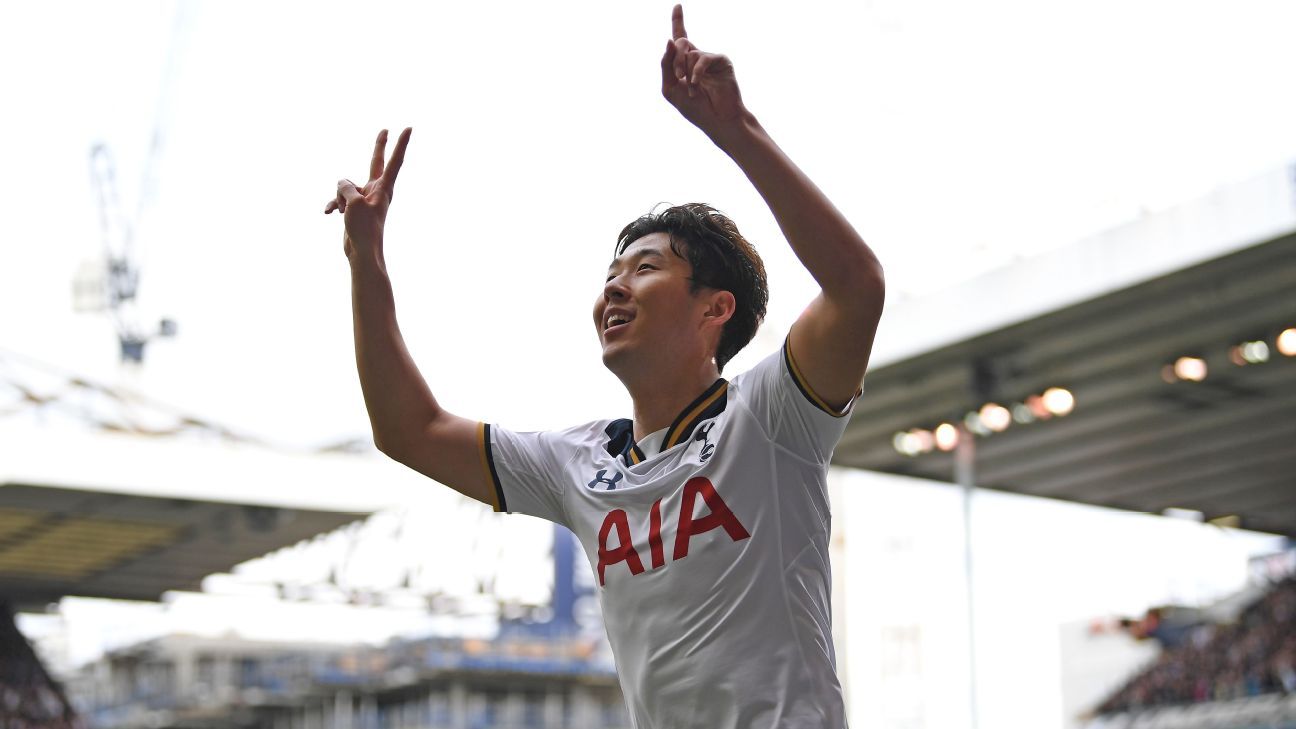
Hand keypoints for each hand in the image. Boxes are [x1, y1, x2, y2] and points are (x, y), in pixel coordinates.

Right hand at [324, 128, 410, 259]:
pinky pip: (339, 197)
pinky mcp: (354, 206)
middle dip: (379, 146)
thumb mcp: (353, 202)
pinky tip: (329, 213)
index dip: (400, 144)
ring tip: (345, 212)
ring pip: (346, 185)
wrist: (362, 252)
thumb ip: (346, 187)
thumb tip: (343, 186)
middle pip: (375, 162)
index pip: (395, 161)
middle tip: (385, 130)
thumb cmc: (364, 229)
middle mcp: (376, 190)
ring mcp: (364, 197)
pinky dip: (334, 204)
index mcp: (383, 188)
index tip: (409, 128)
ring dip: (340, 197)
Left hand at [661, 5, 745, 136]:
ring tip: (692, 90)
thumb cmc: (694, 109)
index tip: (677, 6)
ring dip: (686, 72)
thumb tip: (669, 39)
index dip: (678, 20)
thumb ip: (666, 65)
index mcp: (684, 64)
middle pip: (680, 42)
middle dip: (674, 58)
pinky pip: (702, 58)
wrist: (717, 121)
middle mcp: (698, 58)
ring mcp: (710, 59)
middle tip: (678, 76)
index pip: (679, 38)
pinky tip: (695, 84)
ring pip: (689, 52)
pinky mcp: (721, 61)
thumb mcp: (670, 88)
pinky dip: (696, 72)